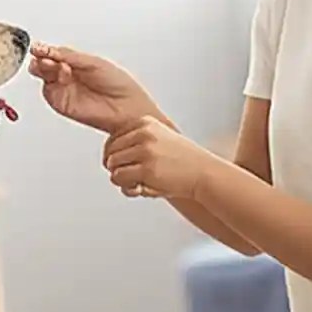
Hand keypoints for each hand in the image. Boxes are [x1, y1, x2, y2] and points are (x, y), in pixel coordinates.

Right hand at [29, 43, 160, 133]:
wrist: (126, 108)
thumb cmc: (118, 85)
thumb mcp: (93, 62)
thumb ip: (69, 56)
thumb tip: (49, 50)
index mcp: (76, 63)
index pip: (54, 53)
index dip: (46, 49)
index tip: (40, 46)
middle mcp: (68, 75)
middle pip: (43, 63)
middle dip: (42, 58)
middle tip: (45, 55)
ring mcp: (63, 89)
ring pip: (43, 76)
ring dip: (44, 67)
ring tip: (53, 64)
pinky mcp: (61, 103)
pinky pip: (48, 91)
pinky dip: (51, 81)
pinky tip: (61, 75)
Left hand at [103, 116, 221, 199]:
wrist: (203, 173)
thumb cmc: (183, 161)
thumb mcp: (160, 139)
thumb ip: (136, 142)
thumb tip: (108, 158)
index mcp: (146, 122)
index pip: (113, 137)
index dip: (113, 155)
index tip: (120, 165)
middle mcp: (144, 133)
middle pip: (110, 152)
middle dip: (116, 167)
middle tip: (129, 177)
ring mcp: (145, 151)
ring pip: (112, 165)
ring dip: (121, 178)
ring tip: (138, 183)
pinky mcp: (146, 169)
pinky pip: (120, 178)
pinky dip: (126, 187)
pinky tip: (141, 188)